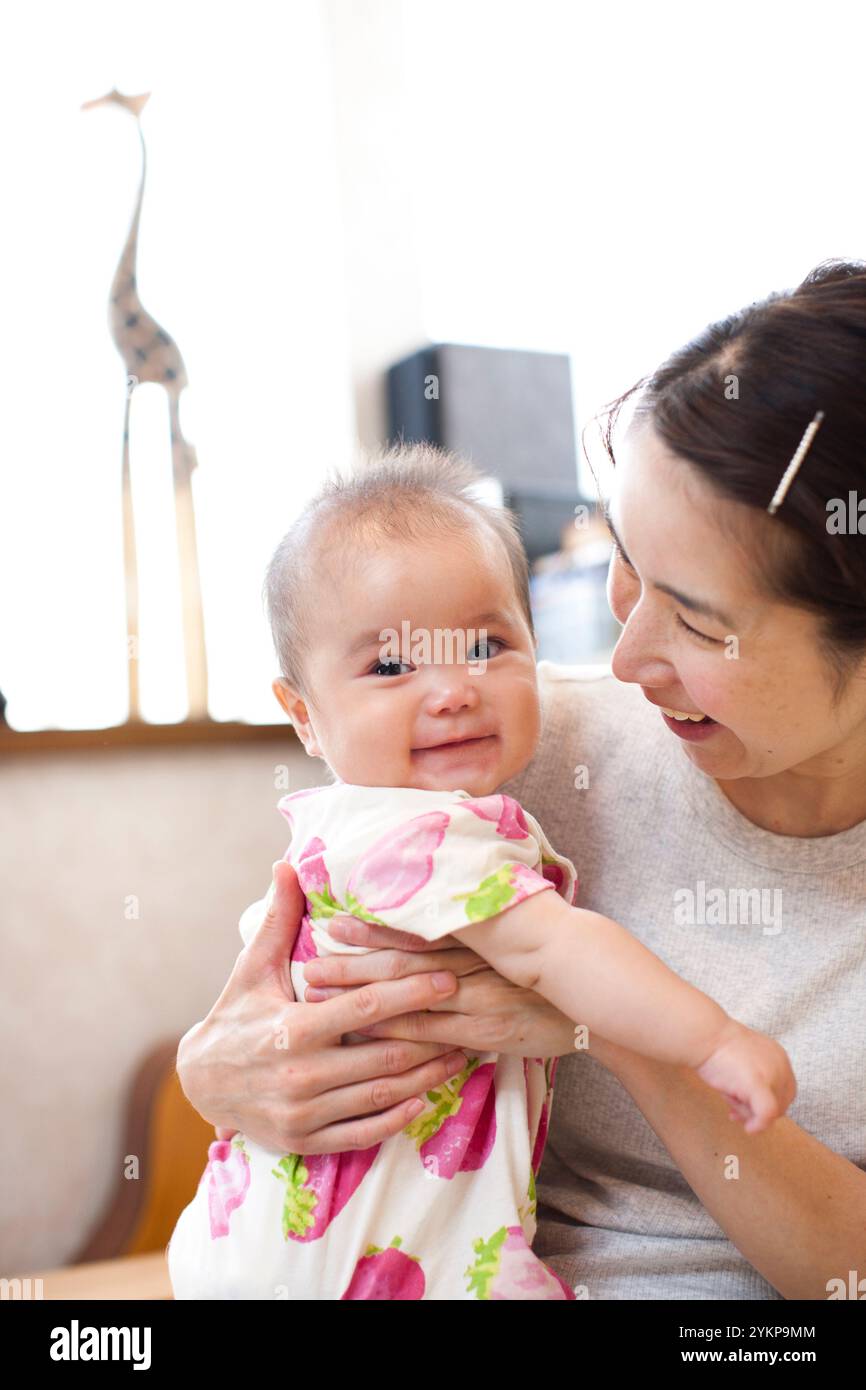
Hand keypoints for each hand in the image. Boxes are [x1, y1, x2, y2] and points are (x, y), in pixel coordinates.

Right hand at [176, 861, 472, 1153]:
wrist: (198, 1081)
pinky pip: (362, 1133)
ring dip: (426, 1077)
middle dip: (431, 1036)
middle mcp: (301, 1074)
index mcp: (292, 1028)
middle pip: (384, 1055)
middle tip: (466, 1018)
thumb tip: (286, 865)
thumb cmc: (235, 1015)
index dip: (410, 991)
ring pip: (380, 1095)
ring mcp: (304, 1113)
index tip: (447, 977)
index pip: (365, 1008)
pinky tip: (422, 1100)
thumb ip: (278, 920)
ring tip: (458, 1054)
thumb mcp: (253, 968)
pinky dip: (396, 1118)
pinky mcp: (304, 1141)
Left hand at [301, 916, 576, 1058]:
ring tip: (323, 992)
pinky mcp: (484, 1033)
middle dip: (354, 962)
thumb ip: (475, 932)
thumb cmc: (549, 972)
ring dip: (362, 995)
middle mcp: (474, 964)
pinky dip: (396, 1031)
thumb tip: (437, 910)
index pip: (417, 929)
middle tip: (312, 962)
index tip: (336, 920)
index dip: (374, 926)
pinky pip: (432, 1033)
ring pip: (410, 996)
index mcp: (478, 938)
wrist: (594, 1008)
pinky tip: (362, 1033)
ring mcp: (477, 1000)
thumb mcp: (513, 942)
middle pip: (403, 960)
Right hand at [696, 1021, 796, 1134]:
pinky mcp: (759, 1085)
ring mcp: (772, 1075)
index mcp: (779, 1057)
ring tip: (728, 1100)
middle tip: (734, 1112)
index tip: (747, 1106)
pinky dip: (759, 1125)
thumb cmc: (717, 1047)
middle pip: (781, 1103)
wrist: (706, 1036)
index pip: (785, 1091)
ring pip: (771, 1110)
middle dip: (758, 1110)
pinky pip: (767, 1114)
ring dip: (750, 1112)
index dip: (769, 1103)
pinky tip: (749, 1129)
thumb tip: (754, 1109)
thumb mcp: (744, 1062)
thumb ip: (756, 1079)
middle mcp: (781, 1066)